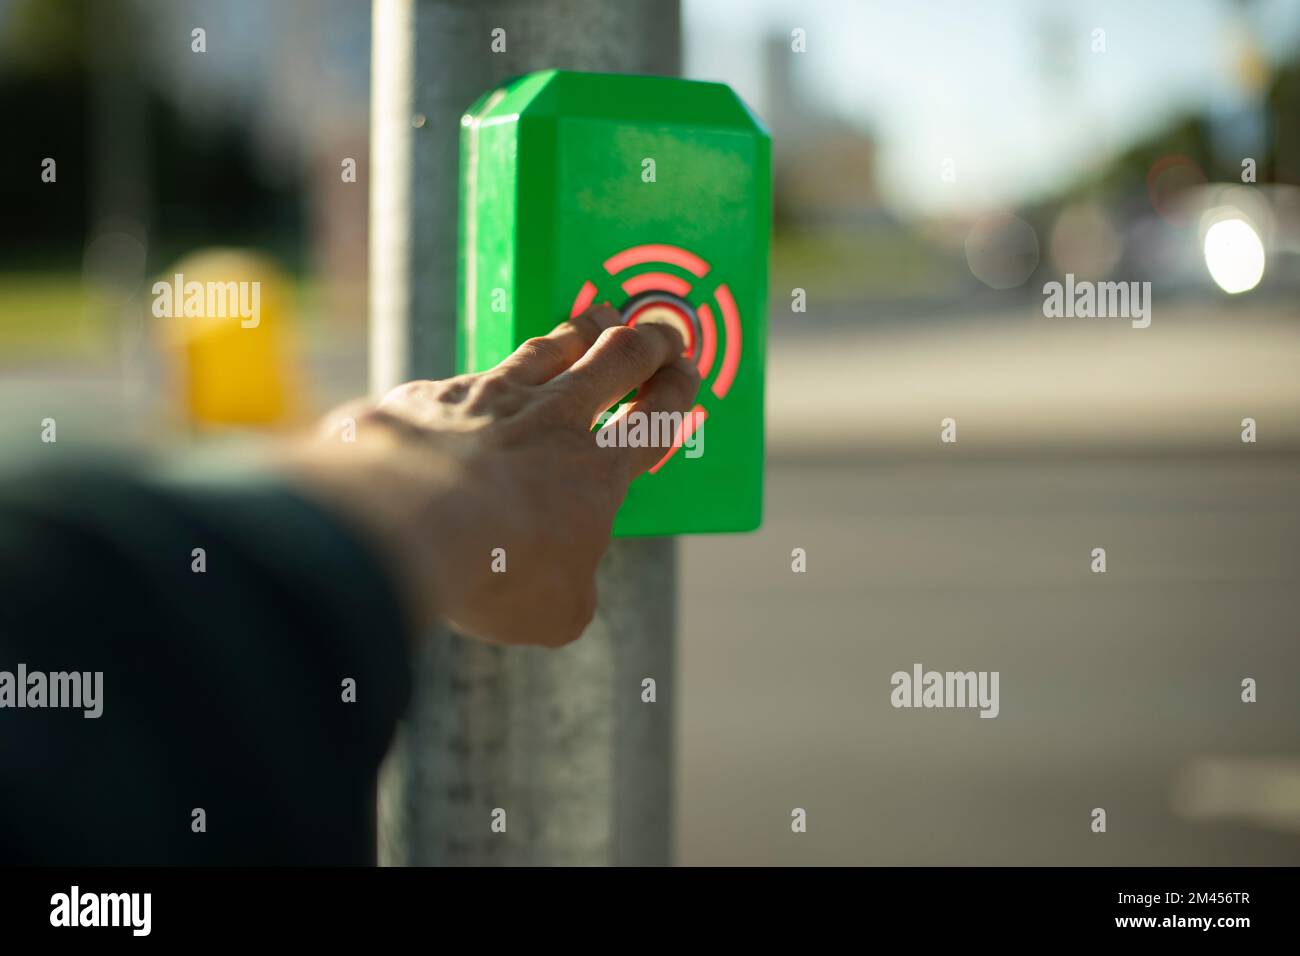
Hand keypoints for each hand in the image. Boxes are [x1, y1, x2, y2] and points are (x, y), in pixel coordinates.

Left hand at [290, 304, 699, 646]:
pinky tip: (477, 382)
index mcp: (597, 472)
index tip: (686, 373)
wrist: (405, 523)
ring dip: (582, 331)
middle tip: (662, 332)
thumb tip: (568, 590)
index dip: (676, 393)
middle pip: (617, 360)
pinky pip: (469, 376)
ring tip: (597, 319)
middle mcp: (553, 421)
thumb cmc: (496, 573)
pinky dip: (484, 378)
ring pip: (551, 348)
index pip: (654, 420)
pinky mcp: (434, 395)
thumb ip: (573, 591)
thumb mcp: (557, 611)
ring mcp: (493, 397)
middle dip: (649, 343)